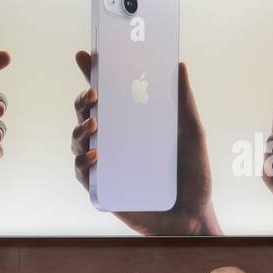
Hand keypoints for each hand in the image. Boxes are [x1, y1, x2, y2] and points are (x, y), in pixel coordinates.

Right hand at [72, 52, 221, 235]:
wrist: (192, 217)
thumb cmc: (193, 176)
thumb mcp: (192, 134)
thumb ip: (184, 102)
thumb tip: (179, 66)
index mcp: (132, 125)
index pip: (108, 96)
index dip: (93, 75)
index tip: (86, 55)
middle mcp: (114, 142)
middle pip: (86, 115)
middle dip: (83, 100)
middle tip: (93, 94)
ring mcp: (106, 165)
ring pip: (78, 141)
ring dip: (79, 129)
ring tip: (93, 124)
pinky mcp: (102, 189)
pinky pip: (83, 172)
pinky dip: (84, 161)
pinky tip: (96, 155)